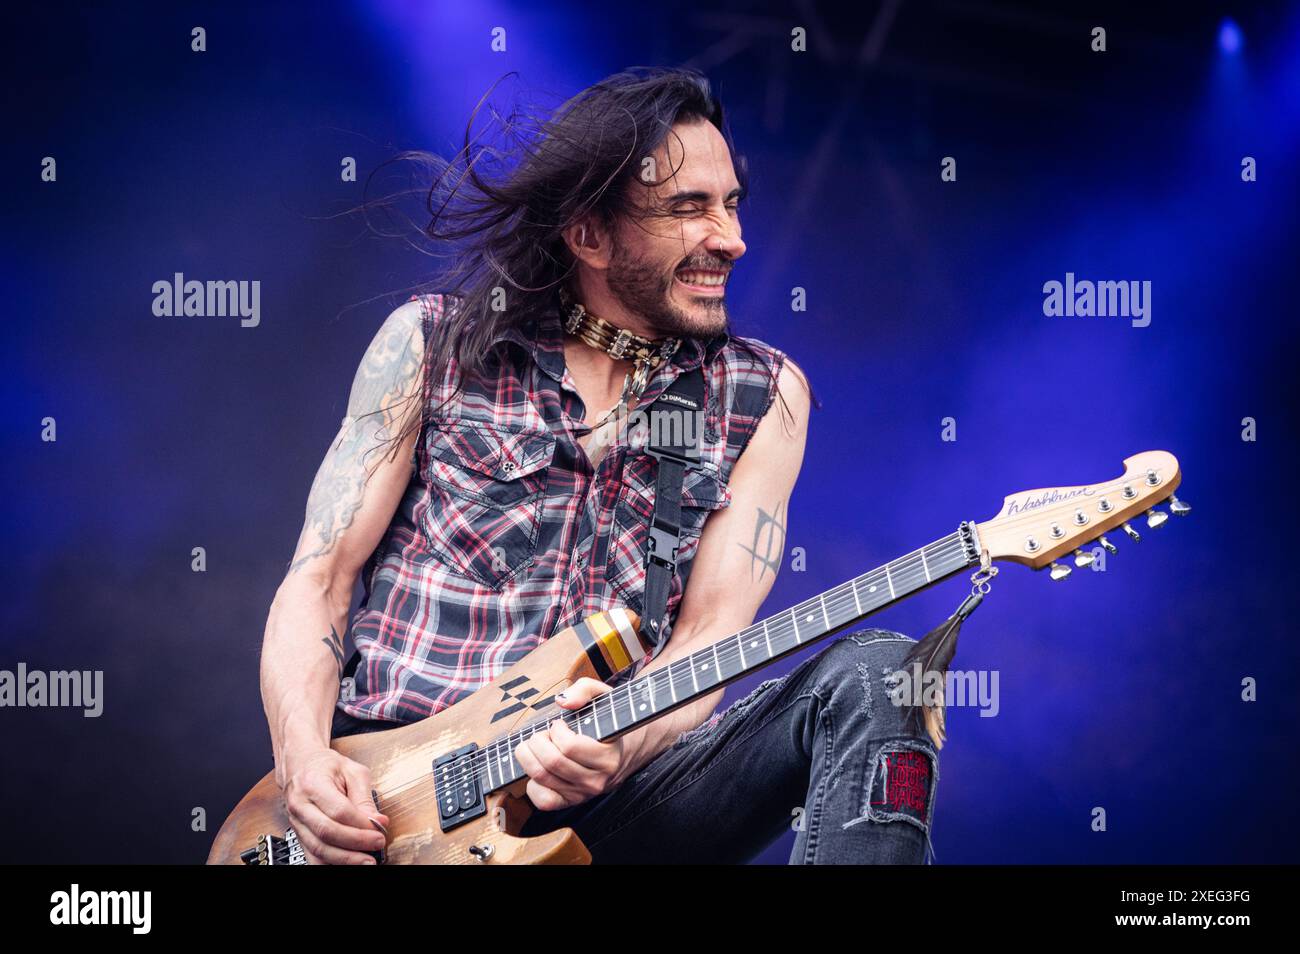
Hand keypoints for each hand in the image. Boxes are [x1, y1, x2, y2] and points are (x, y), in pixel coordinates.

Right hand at [280, 747, 388, 864]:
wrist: (300, 765)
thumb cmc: (327, 766)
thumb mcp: (352, 771)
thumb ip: (364, 797)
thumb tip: (377, 821)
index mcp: (312, 783)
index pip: (338, 811)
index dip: (361, 824)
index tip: (379, 829)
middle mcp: (300, 805)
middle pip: (326, 832)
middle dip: (355, 843)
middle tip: (377, 844)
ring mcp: (296, 822)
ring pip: (317, 848)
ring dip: (344, 858)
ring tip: (365, 860)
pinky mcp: (299, 835)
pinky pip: (312, 855)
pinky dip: (330, 862)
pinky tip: (348, 863)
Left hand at [514, 677, 625, 810]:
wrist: (622, 751)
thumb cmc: (607, 722)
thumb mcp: (602, 696)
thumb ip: (584, 690)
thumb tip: (563, 702)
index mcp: (608, 757)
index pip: (569, 747)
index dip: (556, 730)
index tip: (559, 724)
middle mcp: (596, 780)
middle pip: (552, 763)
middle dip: (538, 741)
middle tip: (543, 733)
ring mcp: (583, 794)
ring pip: (542, 778)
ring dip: (529, 757)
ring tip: (537, 746)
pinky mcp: (570, 803)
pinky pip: (542, 800)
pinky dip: (532, 783)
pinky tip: (539, 767)